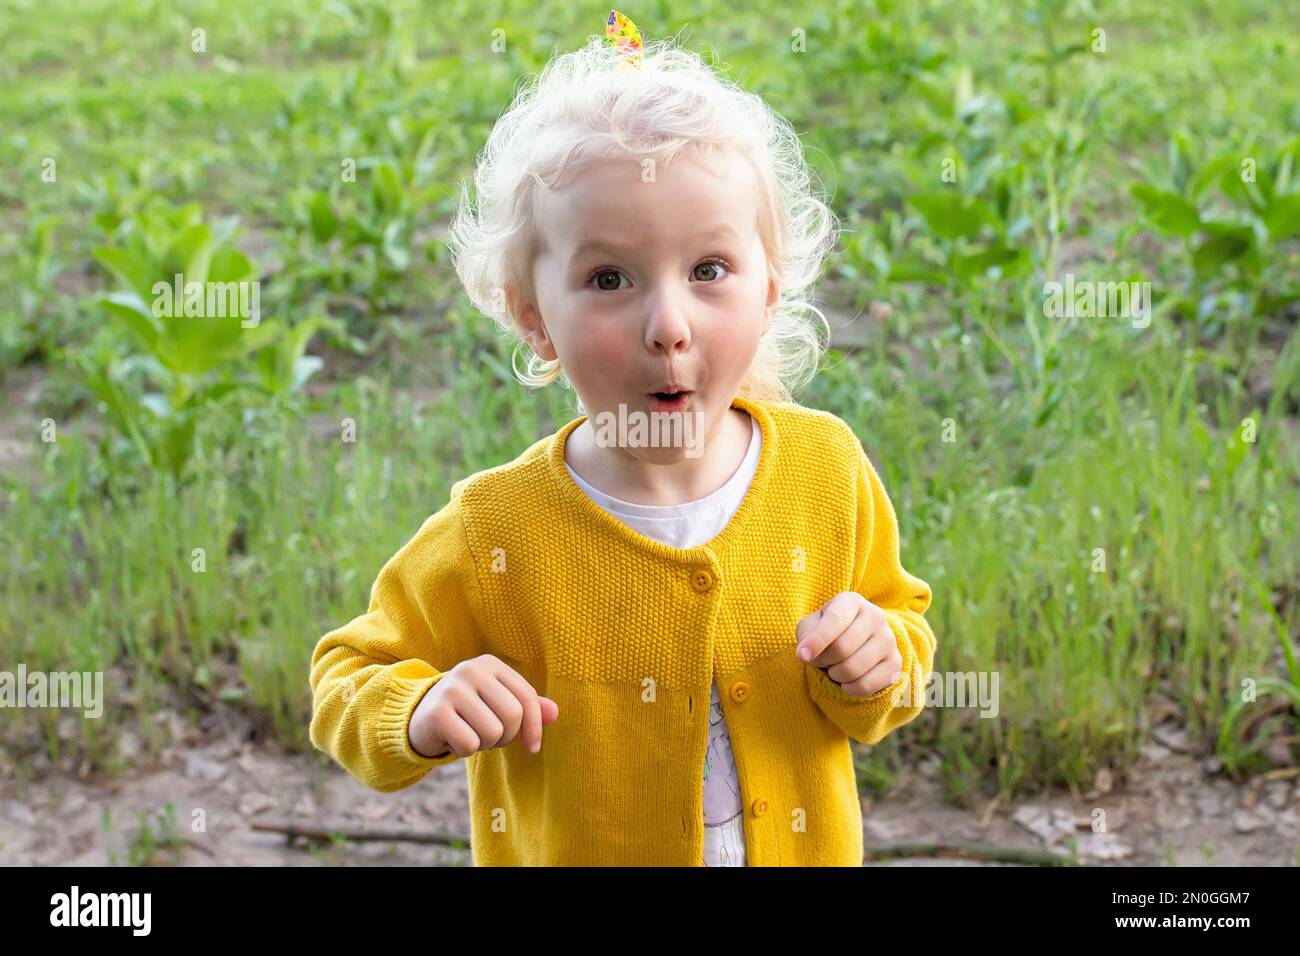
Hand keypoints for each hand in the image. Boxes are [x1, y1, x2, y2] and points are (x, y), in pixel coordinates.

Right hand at [408, 654, 558, 757]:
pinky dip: (464, 750)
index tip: (532, 748)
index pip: (528, 698)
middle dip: (506, 737)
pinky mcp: (437, 712)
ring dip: (484, 744)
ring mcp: (452, 689)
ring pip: (493, 732)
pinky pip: (470, 744)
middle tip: (488, 736)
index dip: (535, 728)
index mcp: (490, 664)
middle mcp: (471, 670)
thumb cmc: (467, 712)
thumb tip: (555, 713)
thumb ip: (528, 707)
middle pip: (513, 716)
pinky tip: (452, 739)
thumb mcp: (497, 704)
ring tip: (469, 734)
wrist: (417, 718)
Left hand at [795, 592, 903, 697]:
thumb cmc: (828, 631)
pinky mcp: (895, 664)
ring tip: (834, 667)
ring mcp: (889, 640)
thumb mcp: (811, 626)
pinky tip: (848, 679)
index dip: (817, 640)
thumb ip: (806, 635)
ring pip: (853, 669)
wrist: (858, 641)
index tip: (802, 655)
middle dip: (823, 660)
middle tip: (820, 659)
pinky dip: (849, 688)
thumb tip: (805, 654)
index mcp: (852, 601)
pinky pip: (866, 686)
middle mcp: (875, 616)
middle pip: (842, 648)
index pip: (835, 620)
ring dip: (835, 675)